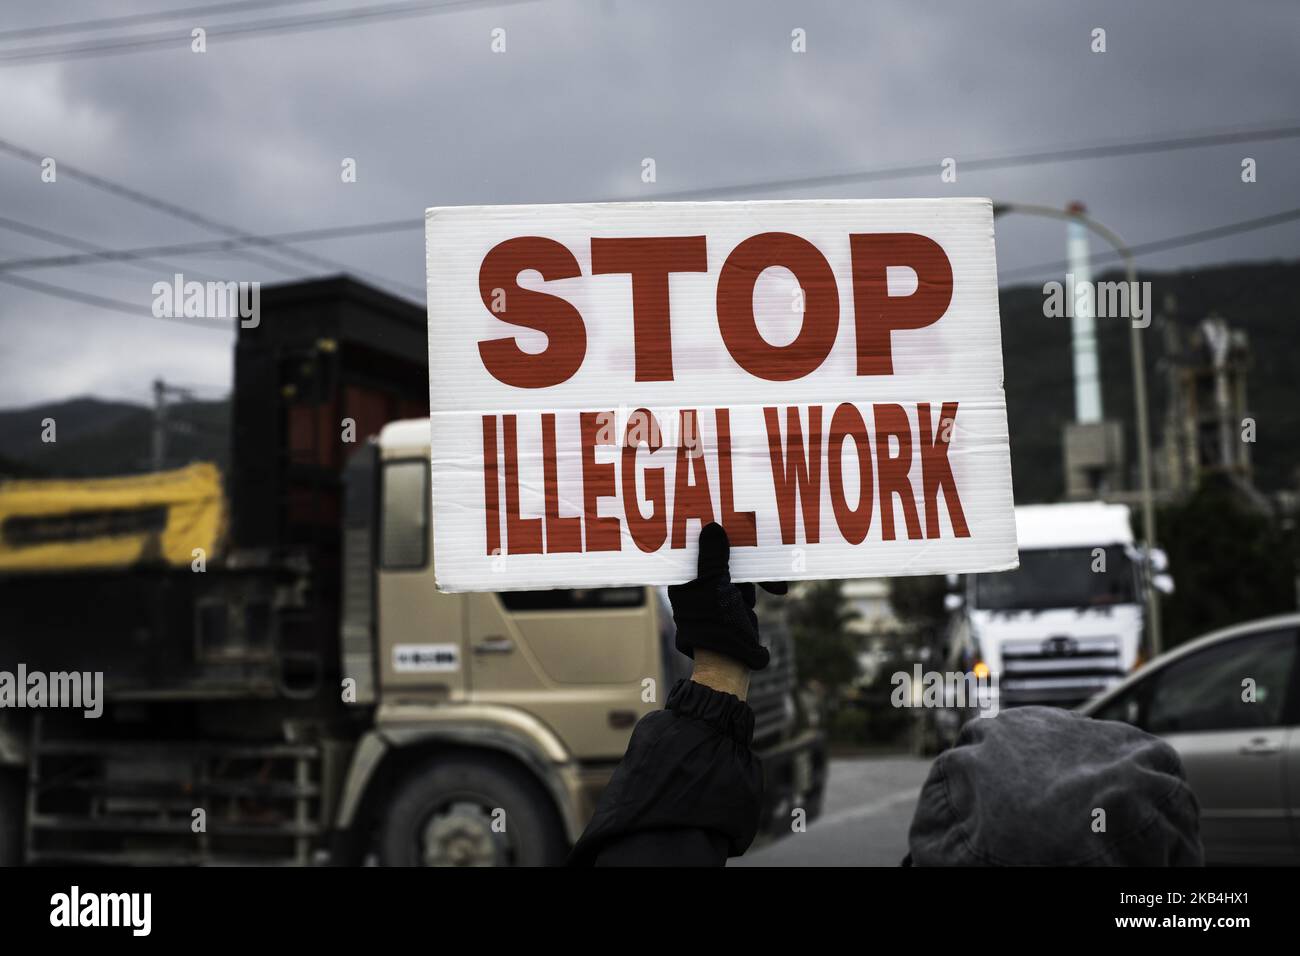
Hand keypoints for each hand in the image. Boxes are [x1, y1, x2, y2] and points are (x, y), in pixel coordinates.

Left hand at [668, 522, 786, 676]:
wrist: (732, 663)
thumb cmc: (717, 627)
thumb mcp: (715, 587)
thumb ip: (713, 558)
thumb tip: (712, 528)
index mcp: (682, 579)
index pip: (691, 544)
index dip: (706, 527)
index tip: (723, 512)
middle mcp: (695, 582)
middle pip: (716, 551)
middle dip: (740, 548)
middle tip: (757, 534)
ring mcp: (714, 591)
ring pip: (736, 565)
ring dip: (756, 569)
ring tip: (771, 581)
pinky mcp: (731, 600)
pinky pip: (747, 580)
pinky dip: (761, 582)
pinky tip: (776, 589)